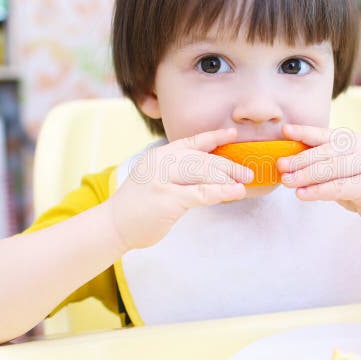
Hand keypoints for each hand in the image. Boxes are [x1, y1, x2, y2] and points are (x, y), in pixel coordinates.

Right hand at [108, 128, 253, 250]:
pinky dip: (221, 192)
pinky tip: (235, 193)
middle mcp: (161, 162)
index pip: (191, 142)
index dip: (214, 137)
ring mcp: (162, 179)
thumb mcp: (155, 179)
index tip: (232, 134)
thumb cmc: (138, 205)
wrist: (113, 225)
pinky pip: (200, 193)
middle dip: (227, 165)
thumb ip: (177, 172)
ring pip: (203, 172)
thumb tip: (210, 173)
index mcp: (159, 155)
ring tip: (245, 182)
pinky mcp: (167, 198)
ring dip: (227, 177)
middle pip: (202, 158)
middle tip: (247, 172)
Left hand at [277, 124, 360, 226]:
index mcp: (354, 141)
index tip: (285, 130)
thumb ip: (325, 164)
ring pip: (331, 168)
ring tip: (287, 181)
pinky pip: (339, 187)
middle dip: (300, 158)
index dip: (305, 132)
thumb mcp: (345, 169)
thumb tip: (290, 166)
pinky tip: (302, 194)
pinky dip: (318, 191)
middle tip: (280, 165)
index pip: (326, 134)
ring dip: (305, 175)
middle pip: (326, 151)